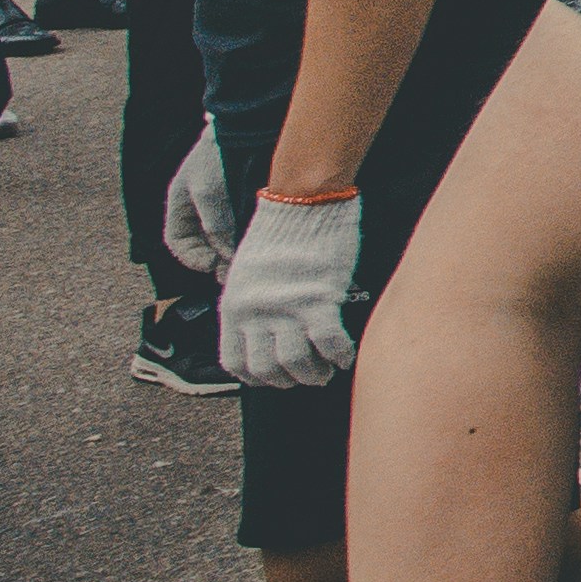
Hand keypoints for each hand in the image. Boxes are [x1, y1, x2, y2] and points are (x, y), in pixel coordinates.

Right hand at [159, 127, 238, 280]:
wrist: (248, 126)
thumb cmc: (219, 157)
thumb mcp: (209, 193)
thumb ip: (215, 226)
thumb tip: (227, 257)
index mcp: (182, 205)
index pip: (179, 242)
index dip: (192, 258)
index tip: (211, 265)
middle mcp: (201, 209)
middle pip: (205, 245)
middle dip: (219, 259)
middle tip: (238, 270)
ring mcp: (223, 205)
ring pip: (227, 238)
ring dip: (237, 250)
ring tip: (252, 258)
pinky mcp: (245, 202)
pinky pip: (245, 227)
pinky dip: (251, 237)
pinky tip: (263, 241)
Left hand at [220, 190, 367, 387]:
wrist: (302, 201)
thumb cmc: (281, 231)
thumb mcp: (248, 272)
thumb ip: (253, 303)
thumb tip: (266, 329)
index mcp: (234, 307)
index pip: (236, 362)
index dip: (257, 378)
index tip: (276, 376)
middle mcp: (255, 313)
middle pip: (266, 369)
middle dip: (289, 379)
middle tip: (308, 376)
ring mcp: (286, 309)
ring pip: (296, 362)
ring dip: (314, 373)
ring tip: (327, 370)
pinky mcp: (319, 300)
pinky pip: (328, 343)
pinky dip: (339, 355)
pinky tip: (346, 355)